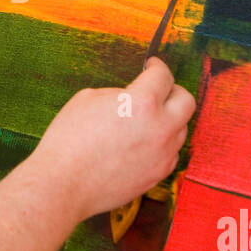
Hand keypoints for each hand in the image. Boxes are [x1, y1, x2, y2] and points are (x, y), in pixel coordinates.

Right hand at [25, 58, 195, 222]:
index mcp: (143, 102)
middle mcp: (160, 128)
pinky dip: (162, 144)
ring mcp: (162, 154)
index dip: (156, 67)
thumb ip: (119, 94)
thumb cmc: (69, 140)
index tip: (151, 66)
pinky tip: (142, 143)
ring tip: (146, 120)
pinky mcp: (158, 174)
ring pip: (181, 129)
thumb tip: (130, 97)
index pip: (163, 76)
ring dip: (168, 120)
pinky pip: (171, 153)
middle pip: (186, 101)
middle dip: (173, 91)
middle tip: (158, 90)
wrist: (63, 183)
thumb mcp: (89, 99)